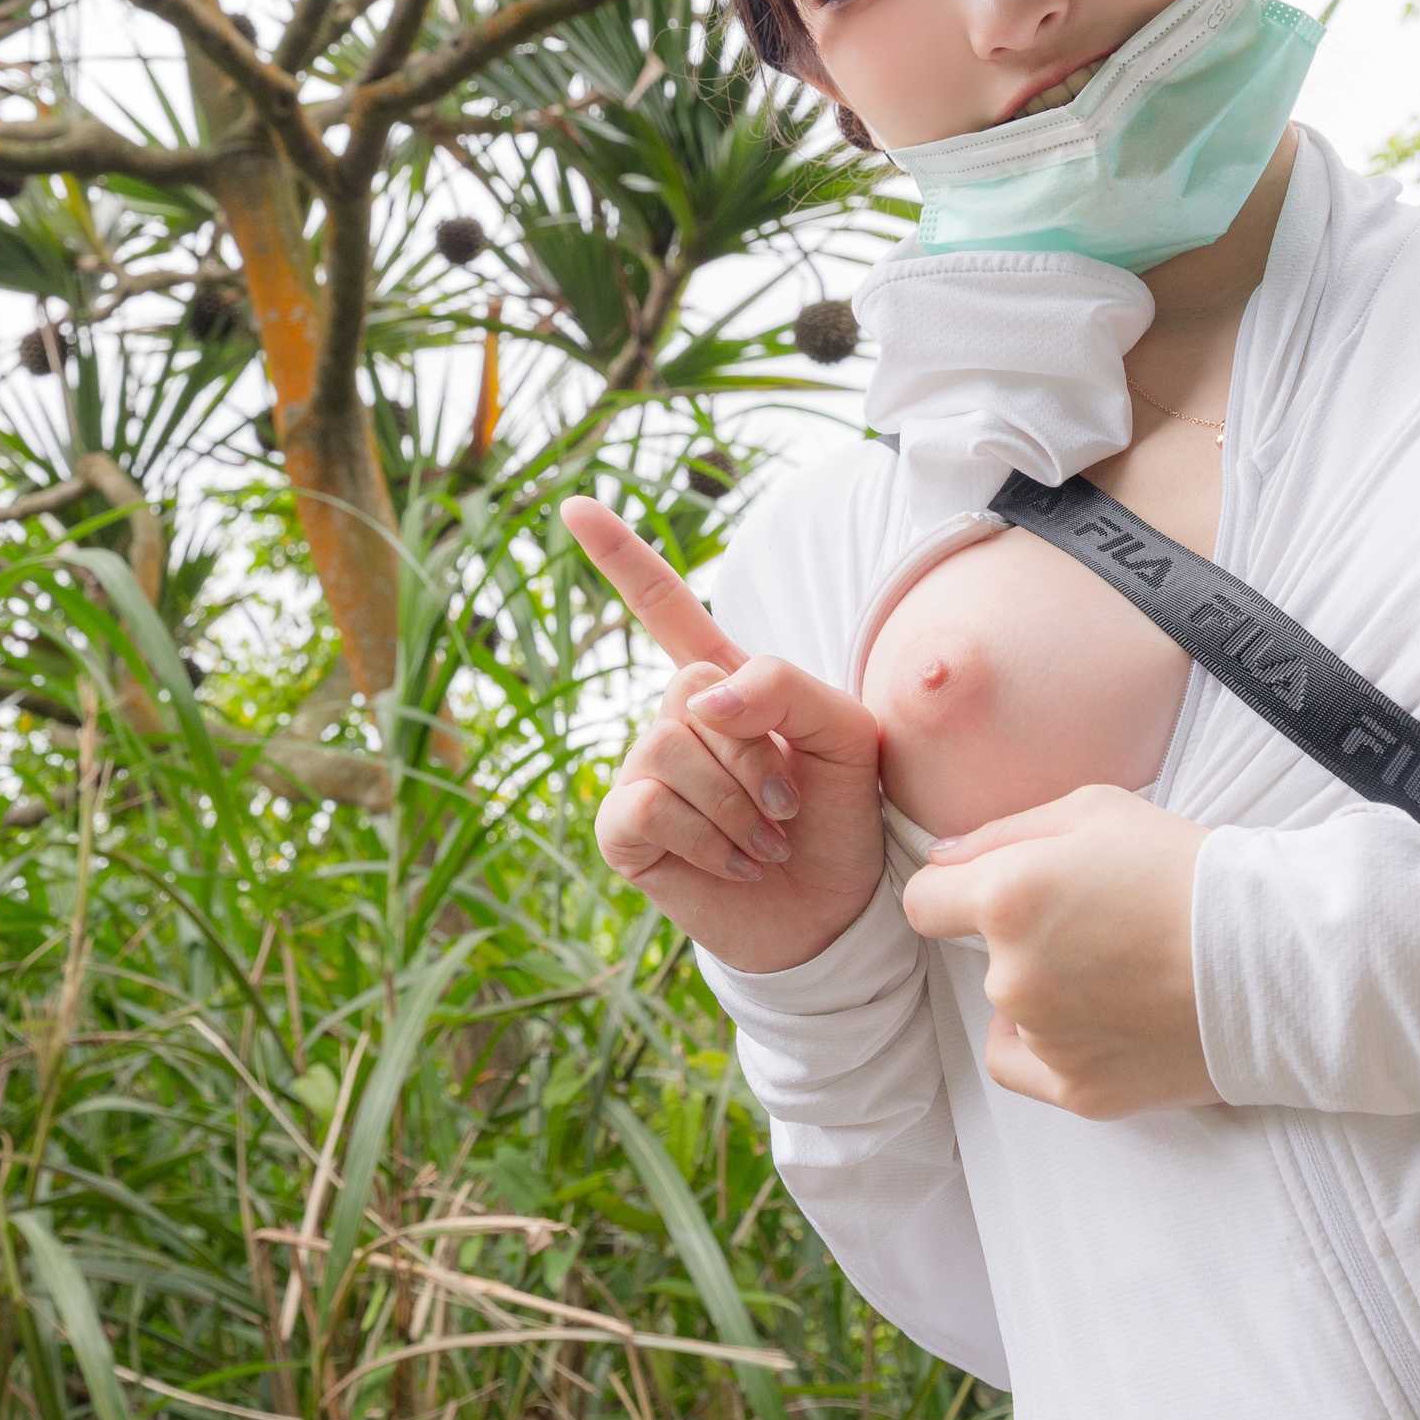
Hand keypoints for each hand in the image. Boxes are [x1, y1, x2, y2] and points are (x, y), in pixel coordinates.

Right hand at [562, 497, 891, 976]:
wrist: (837, 914)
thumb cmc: (841, 819)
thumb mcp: (847, 734)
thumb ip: (785, 686)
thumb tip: (698, 703)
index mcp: (725, 684)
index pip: (663, 606)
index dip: (618, 554)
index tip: (572, 504)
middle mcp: (674, 723)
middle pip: (688, 690)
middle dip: (753, 750)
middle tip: (788, 802)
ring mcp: (643, 775)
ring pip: (667, 749)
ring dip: (736, 803)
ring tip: (764, 839)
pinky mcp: (625, 832)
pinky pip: (648, 805)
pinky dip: (704, 838)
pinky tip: (731, 863)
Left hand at [898, 785, 1221, 1118]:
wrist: (1277, 957)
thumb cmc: (1190, 871)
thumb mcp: (1095, 810)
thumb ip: (1001, 833)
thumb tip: (944, 859)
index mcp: (1007, 899)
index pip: (924, 903)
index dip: (955, 892)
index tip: (993, 891)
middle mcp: (1012, 976)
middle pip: (982, 956)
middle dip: (1021, 938)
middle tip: (1098, 925)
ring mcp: (1046, 1041)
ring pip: (1012, 1009)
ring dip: (1045, 990)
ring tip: (1121, 970)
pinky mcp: (1079, 1091)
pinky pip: (1027, 1065)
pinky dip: (1048, 1045)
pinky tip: (1093, 1020)